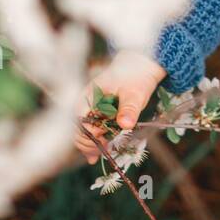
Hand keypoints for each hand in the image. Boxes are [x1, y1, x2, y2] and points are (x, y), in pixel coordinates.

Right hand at [74, 49, 167, 163]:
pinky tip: (94, 154)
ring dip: (90, 143)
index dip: (88, 133)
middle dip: (87, 142)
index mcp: (89, 94)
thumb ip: (129, 108)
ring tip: (97, 156)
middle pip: (78, 127)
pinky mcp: (99, 112)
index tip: (101, 142)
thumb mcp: (135, 92)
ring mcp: (91, 107)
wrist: (141, 64)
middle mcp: (86, 101)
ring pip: (83, 130)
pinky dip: (94, 140)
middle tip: (99, 153)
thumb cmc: (136, 75)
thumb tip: (125, 124)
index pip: (79, 119)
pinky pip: (92, 128)